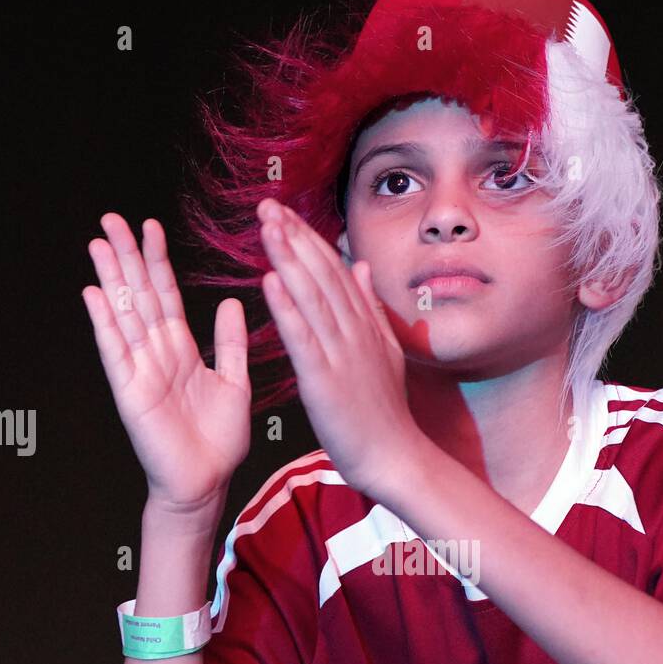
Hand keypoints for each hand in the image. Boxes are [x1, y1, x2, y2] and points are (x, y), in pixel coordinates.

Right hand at [82, 213, 251, 511]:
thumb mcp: (235, 382)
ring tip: (98, 244)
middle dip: (127, 257)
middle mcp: (157, 355)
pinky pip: (115, 351)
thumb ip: (230, 343)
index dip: (157, 261)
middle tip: (112, 219)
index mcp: (181, 351)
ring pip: (124, 315)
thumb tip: (229, 302)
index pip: (166, 295)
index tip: (150, 228)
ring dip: (110, 279)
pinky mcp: (130, 392)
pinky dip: (105, 323)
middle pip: (139, 296)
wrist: (207, 482)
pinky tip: (94, 295)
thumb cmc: (219, 442)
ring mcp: (141, 371)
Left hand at [257, 199, 421, 499]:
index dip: (307, 239)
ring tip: (266, 226)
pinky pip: (304, 338)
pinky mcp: (326, 379)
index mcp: (365, 326)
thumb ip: (372, 308)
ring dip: (288, 258)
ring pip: (312, 296)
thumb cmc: (385, 415)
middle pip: (321, 275)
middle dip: (293, 237)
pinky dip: (286, 308)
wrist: (396, 457)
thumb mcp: (386, 352)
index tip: (284, 213)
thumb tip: (363, 268)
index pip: (334, 272)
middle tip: (266, 205)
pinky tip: (270, 281)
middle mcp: (355, 332)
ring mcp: (342, 353)